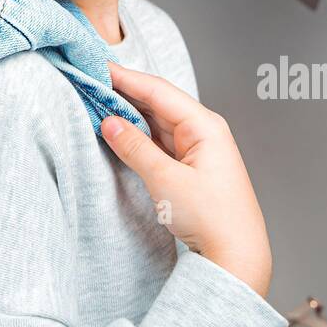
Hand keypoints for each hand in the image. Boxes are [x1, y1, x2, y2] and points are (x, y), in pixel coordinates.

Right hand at [102, 60, 273, 299]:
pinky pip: (160, 141)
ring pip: (157, 122)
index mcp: (205, 125)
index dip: (125, 78)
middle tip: (91, 82)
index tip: (97, 67)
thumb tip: (109, 122)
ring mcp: (198, 149)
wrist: (236, 258)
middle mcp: (204, 131)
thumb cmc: (212, 219)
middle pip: (158, 102)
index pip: (158, 91)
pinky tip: (120, 131)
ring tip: (98, 102)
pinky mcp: (191, 167)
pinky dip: (139, 135)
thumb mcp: (165, 180)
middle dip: (124, 93)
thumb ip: (135, 147)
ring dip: (130, 114)